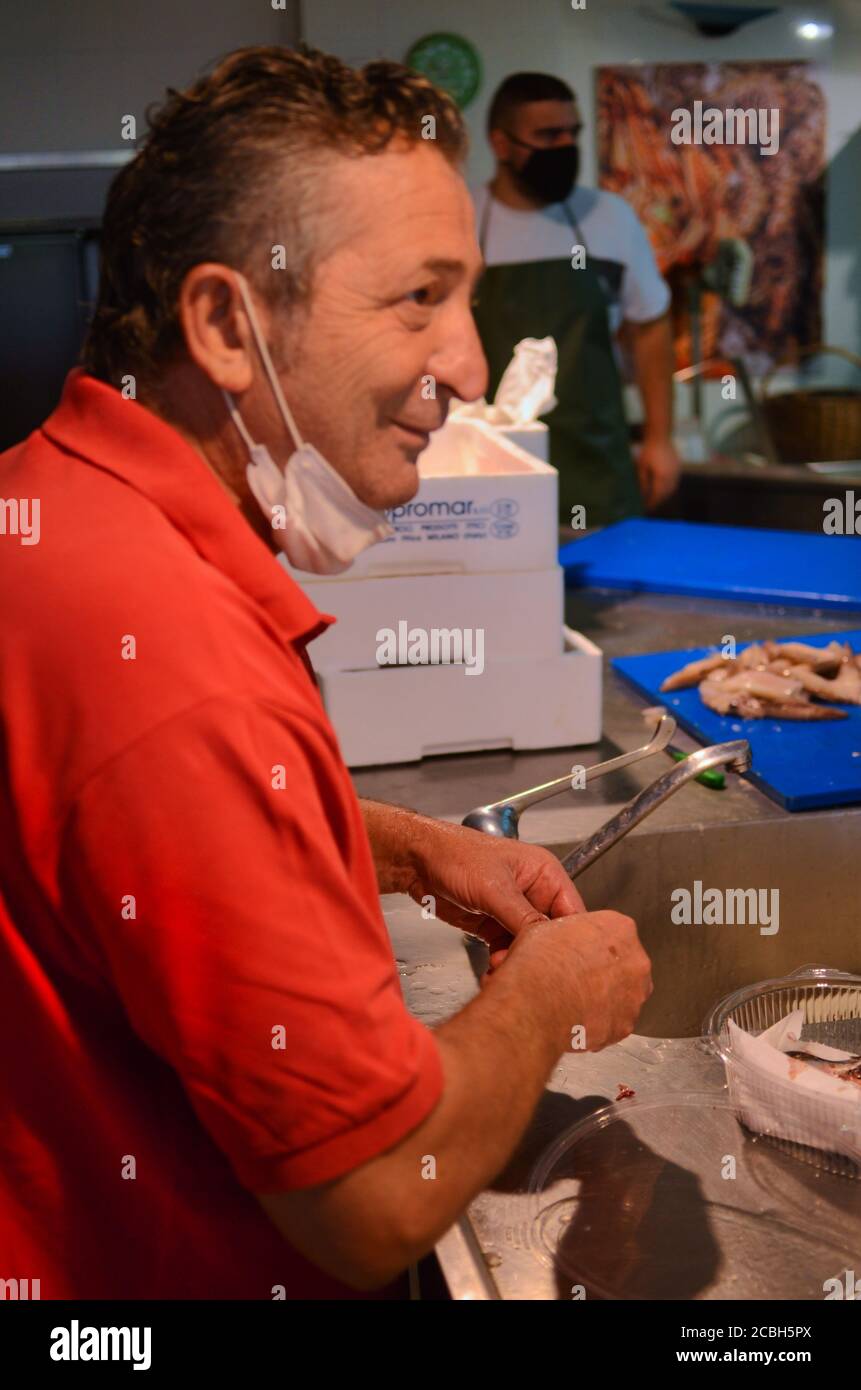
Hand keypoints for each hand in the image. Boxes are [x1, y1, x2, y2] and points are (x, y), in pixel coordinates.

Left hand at [407, 821, 583, 955]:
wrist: (417, 861)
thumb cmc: (455, 855)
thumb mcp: (495, 887)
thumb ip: (523, 917)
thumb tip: (546, 944)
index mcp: (544, 874)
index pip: (572, 913)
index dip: (569, 939)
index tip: (563, 963)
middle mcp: (533, 893)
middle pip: (550, 934)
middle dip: (538, 955)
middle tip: (527, 970)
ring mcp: (512, 911)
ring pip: (527, 946)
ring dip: (517, 961)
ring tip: (502, 970)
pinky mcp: (493, 925)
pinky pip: (506, 949)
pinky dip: (501, 962)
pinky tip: (493, 971)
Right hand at [494, 909, 652, 1050]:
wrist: (535, 1007)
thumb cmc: (539, 965)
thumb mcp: (542, 928)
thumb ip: (563, 929)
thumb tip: (554, 935)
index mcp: (620, 928)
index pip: (611, 931)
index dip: (588, 942)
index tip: (573, 950)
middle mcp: (636, 962)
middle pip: (623, 963)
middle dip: (601, 970)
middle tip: (572, 976)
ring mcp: (634, 997)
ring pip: (622, 995)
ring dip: (602, 997)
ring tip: (570, 1000)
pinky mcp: (625, 1027)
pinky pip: (614, 1022)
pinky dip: (599, 1022)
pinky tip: (574, 1019)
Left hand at [635, 436, 680, 510]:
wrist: (660, 436)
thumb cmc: (649, 451)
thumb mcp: (642, 467)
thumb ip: (643, 482)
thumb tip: (642, 495)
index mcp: (662, 477)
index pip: (657, 495)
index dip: (652, 503)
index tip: (646, 508)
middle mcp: (672, 476)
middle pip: (666, 494)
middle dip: (658, 501)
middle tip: (650, 505)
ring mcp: (677, 472)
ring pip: (672, 489)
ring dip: (664, 496)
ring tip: (656, 499)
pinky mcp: (678, 468)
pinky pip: (675, 482)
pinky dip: (669, 488)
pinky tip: (663, 489)